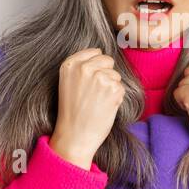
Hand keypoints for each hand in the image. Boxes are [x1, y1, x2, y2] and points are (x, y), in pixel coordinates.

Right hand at [50, 48, 124, 168]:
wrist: (75, 136)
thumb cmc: (72, 111)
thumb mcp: (67, 83)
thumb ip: (81, 67)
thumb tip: (102, 54)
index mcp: (70, 64)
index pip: (95, 52)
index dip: (96, 67)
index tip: (89, 81)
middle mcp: (84, 68)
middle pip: (108, 60)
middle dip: (106, 74)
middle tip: (94, 93)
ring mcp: (100, 77)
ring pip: (116, 76)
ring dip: (111, 88)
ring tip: (97, 102)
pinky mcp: (113, 89)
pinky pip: (121, 88)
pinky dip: (116, 98)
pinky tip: (104, 107)